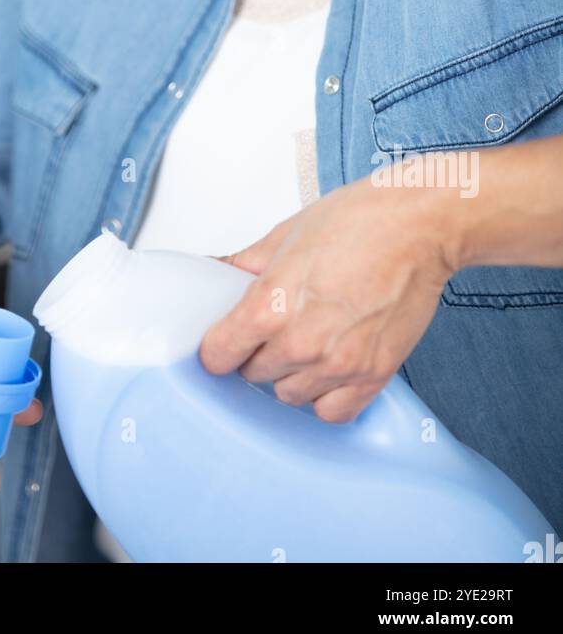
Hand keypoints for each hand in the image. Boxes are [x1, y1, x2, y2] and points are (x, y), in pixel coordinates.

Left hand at [198, 175, 454, 422]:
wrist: (419, 227)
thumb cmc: (358, 221)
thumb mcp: (285, 234)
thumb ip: (244, 265)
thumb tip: (214, 274)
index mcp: (271, 305)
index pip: (218, 354)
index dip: (218, 345)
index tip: (225, 339)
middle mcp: (302, 343)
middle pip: (252, 375)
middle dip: (255, 353)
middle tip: (272, 329)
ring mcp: (339, 365)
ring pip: (289, 395)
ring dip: (289, 375)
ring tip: (304, 343)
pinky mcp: (373, 375)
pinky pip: (333, 412)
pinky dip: (326, 396)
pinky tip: (328, 369)